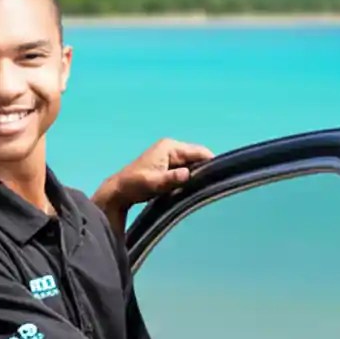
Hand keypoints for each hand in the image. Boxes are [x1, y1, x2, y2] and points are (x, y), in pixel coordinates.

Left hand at [92, 138, 213, 233]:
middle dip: (205, 170)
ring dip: (197, 175)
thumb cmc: (134, 185)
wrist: (118, 191)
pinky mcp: (167, 165)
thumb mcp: (153, 183)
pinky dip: (190, 177)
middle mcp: (172, 148)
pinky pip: (185, 169)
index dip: (211, 163)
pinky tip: (193, 189)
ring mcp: (169, 156)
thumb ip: (171, 178)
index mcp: (170, 147)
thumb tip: (188, 174)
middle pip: (197, 157)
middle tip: (213, 187)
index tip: (221, 177)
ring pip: (192, 164)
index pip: (200, 152)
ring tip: (205, 189)